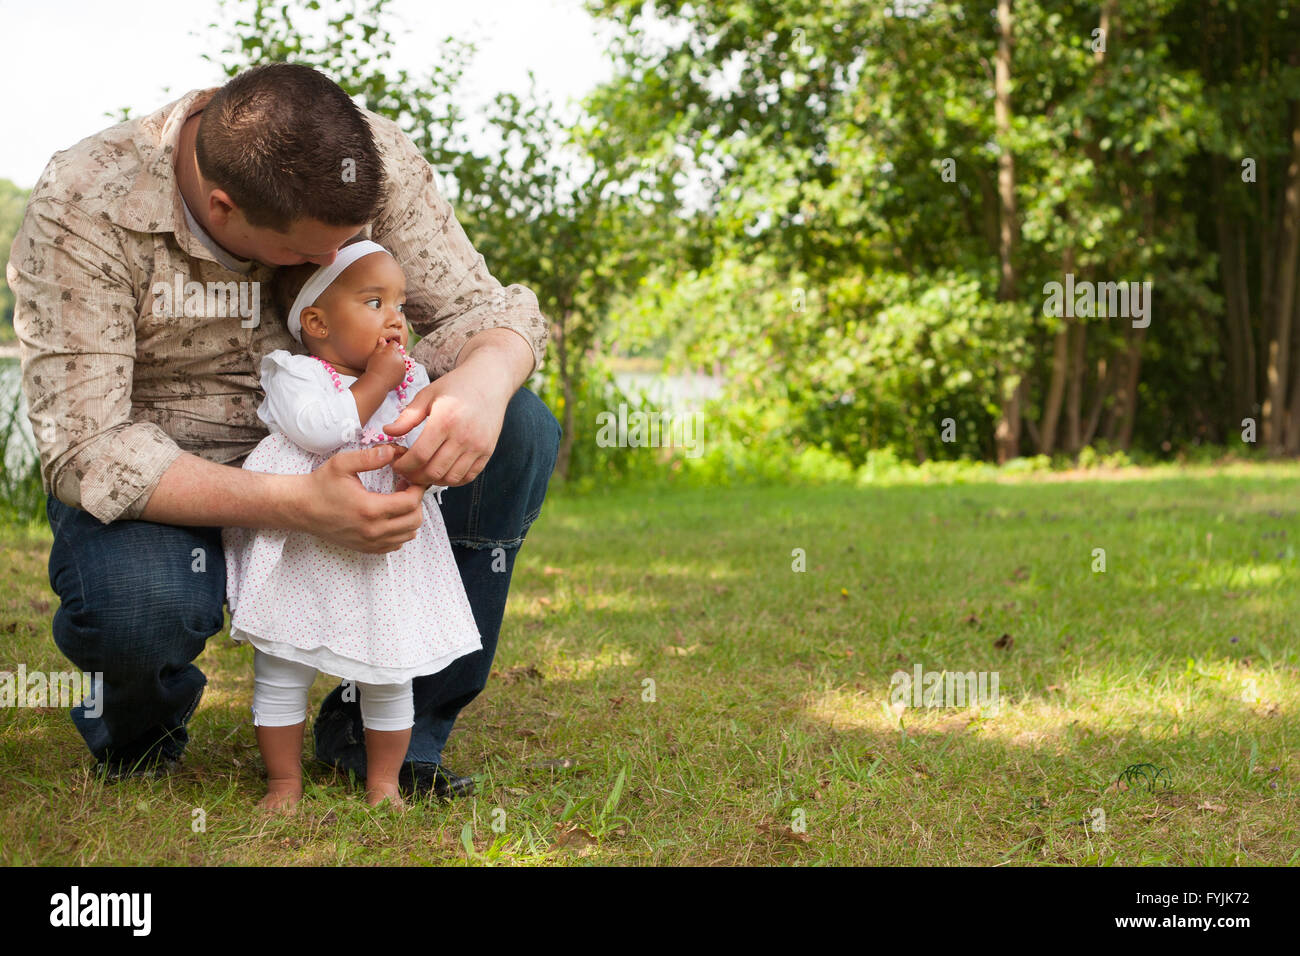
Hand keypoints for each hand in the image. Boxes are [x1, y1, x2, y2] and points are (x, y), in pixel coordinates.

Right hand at [294, 444, 424, 552]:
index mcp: (369, 509)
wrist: (301, 508)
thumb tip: (394, 452)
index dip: (417, 488)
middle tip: (406, 487)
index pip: (411, 503)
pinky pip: (395, 544)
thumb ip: (370, 457)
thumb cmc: (320, 485)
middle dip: (417, 502)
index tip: (412, 478)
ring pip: (408, 535)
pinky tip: (390, 514)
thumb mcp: (343, 464)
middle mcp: (372, 530)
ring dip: (410, 517)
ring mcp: (370, 542)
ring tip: (398, 500)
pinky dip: (400, 531)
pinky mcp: (366, 548)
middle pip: (414, 520)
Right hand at [364, 337, 407, 391]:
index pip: (394, 343)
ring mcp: (403, 367)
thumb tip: (383, 339)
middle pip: (398, 352)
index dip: (389, 345)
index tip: (385, 348)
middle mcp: (400, 357)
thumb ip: (380, 346)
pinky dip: (397, 370)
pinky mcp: (403, 375)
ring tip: (386, 366)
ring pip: (400, 361)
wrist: (377, 383)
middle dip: (393, 353)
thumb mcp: (375, 354)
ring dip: (396, 362)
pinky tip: (389, 372)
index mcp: (393, 351)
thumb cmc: (373, 367)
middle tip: (384, 359)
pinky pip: (401, 370)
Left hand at [382, 363, 509, 486]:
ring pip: (451, 479)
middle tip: (406, 472)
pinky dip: (452, 480)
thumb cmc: (455, 386)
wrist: (490, 381)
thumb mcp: (427, 395)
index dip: (403, 466)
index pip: (419, 455)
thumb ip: (407, 417)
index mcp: (445, 420)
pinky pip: (468, 477)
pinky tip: (441, 472)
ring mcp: (478, 446)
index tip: (396, 465)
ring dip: (433, 481)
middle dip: (415, 477)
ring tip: (422, 473)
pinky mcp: (487, 452)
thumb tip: (387, 432)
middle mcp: (463, 436)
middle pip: (434, 471)